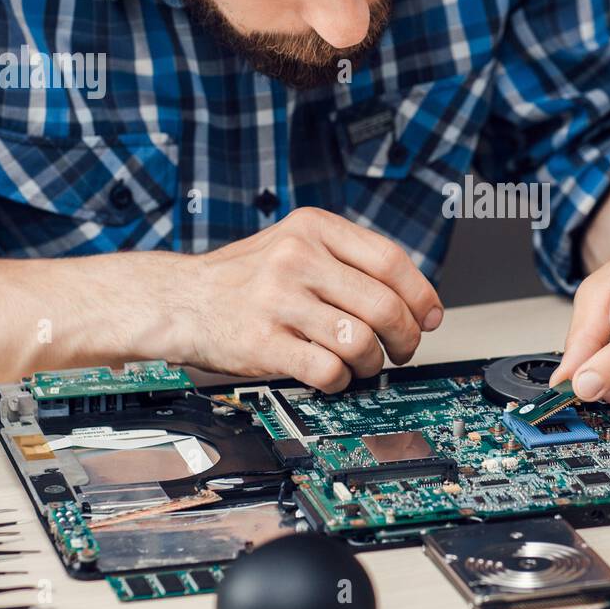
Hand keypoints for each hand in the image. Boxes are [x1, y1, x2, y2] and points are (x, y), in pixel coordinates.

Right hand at [173, 207, 442, 389]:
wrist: (178, 300)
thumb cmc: (246, 279)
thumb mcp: (295, 244)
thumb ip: (347, 261)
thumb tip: (414, 300)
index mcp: (313, 228)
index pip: (391, 261)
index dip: (421, 296)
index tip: (431, 318)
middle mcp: (297, 258)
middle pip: (384, 305)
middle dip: (405, 337)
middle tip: (402, 350)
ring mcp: (278, 300)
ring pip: (360, 341)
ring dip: (372, 362)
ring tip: (363, 364)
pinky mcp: (262, 343)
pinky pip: (327, 370)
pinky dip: (340, 380)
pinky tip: (333, 375)